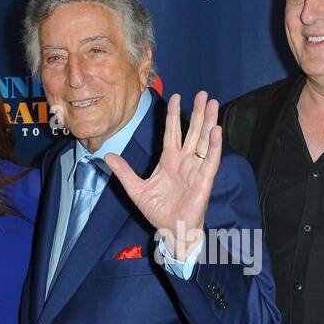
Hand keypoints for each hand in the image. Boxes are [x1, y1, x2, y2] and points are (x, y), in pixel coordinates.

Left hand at [105, 91, 222, 260]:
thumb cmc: (158, 211)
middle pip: (193, 131)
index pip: (173, 132)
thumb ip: (124, 172)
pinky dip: (215, 145)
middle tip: (203, 93)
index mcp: (169, 160)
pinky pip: (211, 160)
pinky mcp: (204, 179)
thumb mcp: (136, 189)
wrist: (171, 230)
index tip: (177, 96)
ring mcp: (196, 169)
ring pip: (204, 140)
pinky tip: (216, 130)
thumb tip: (108, 155)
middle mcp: (185, 161)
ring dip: (209, 122)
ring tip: (213, 104)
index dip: (174, 115)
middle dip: (198, 113)